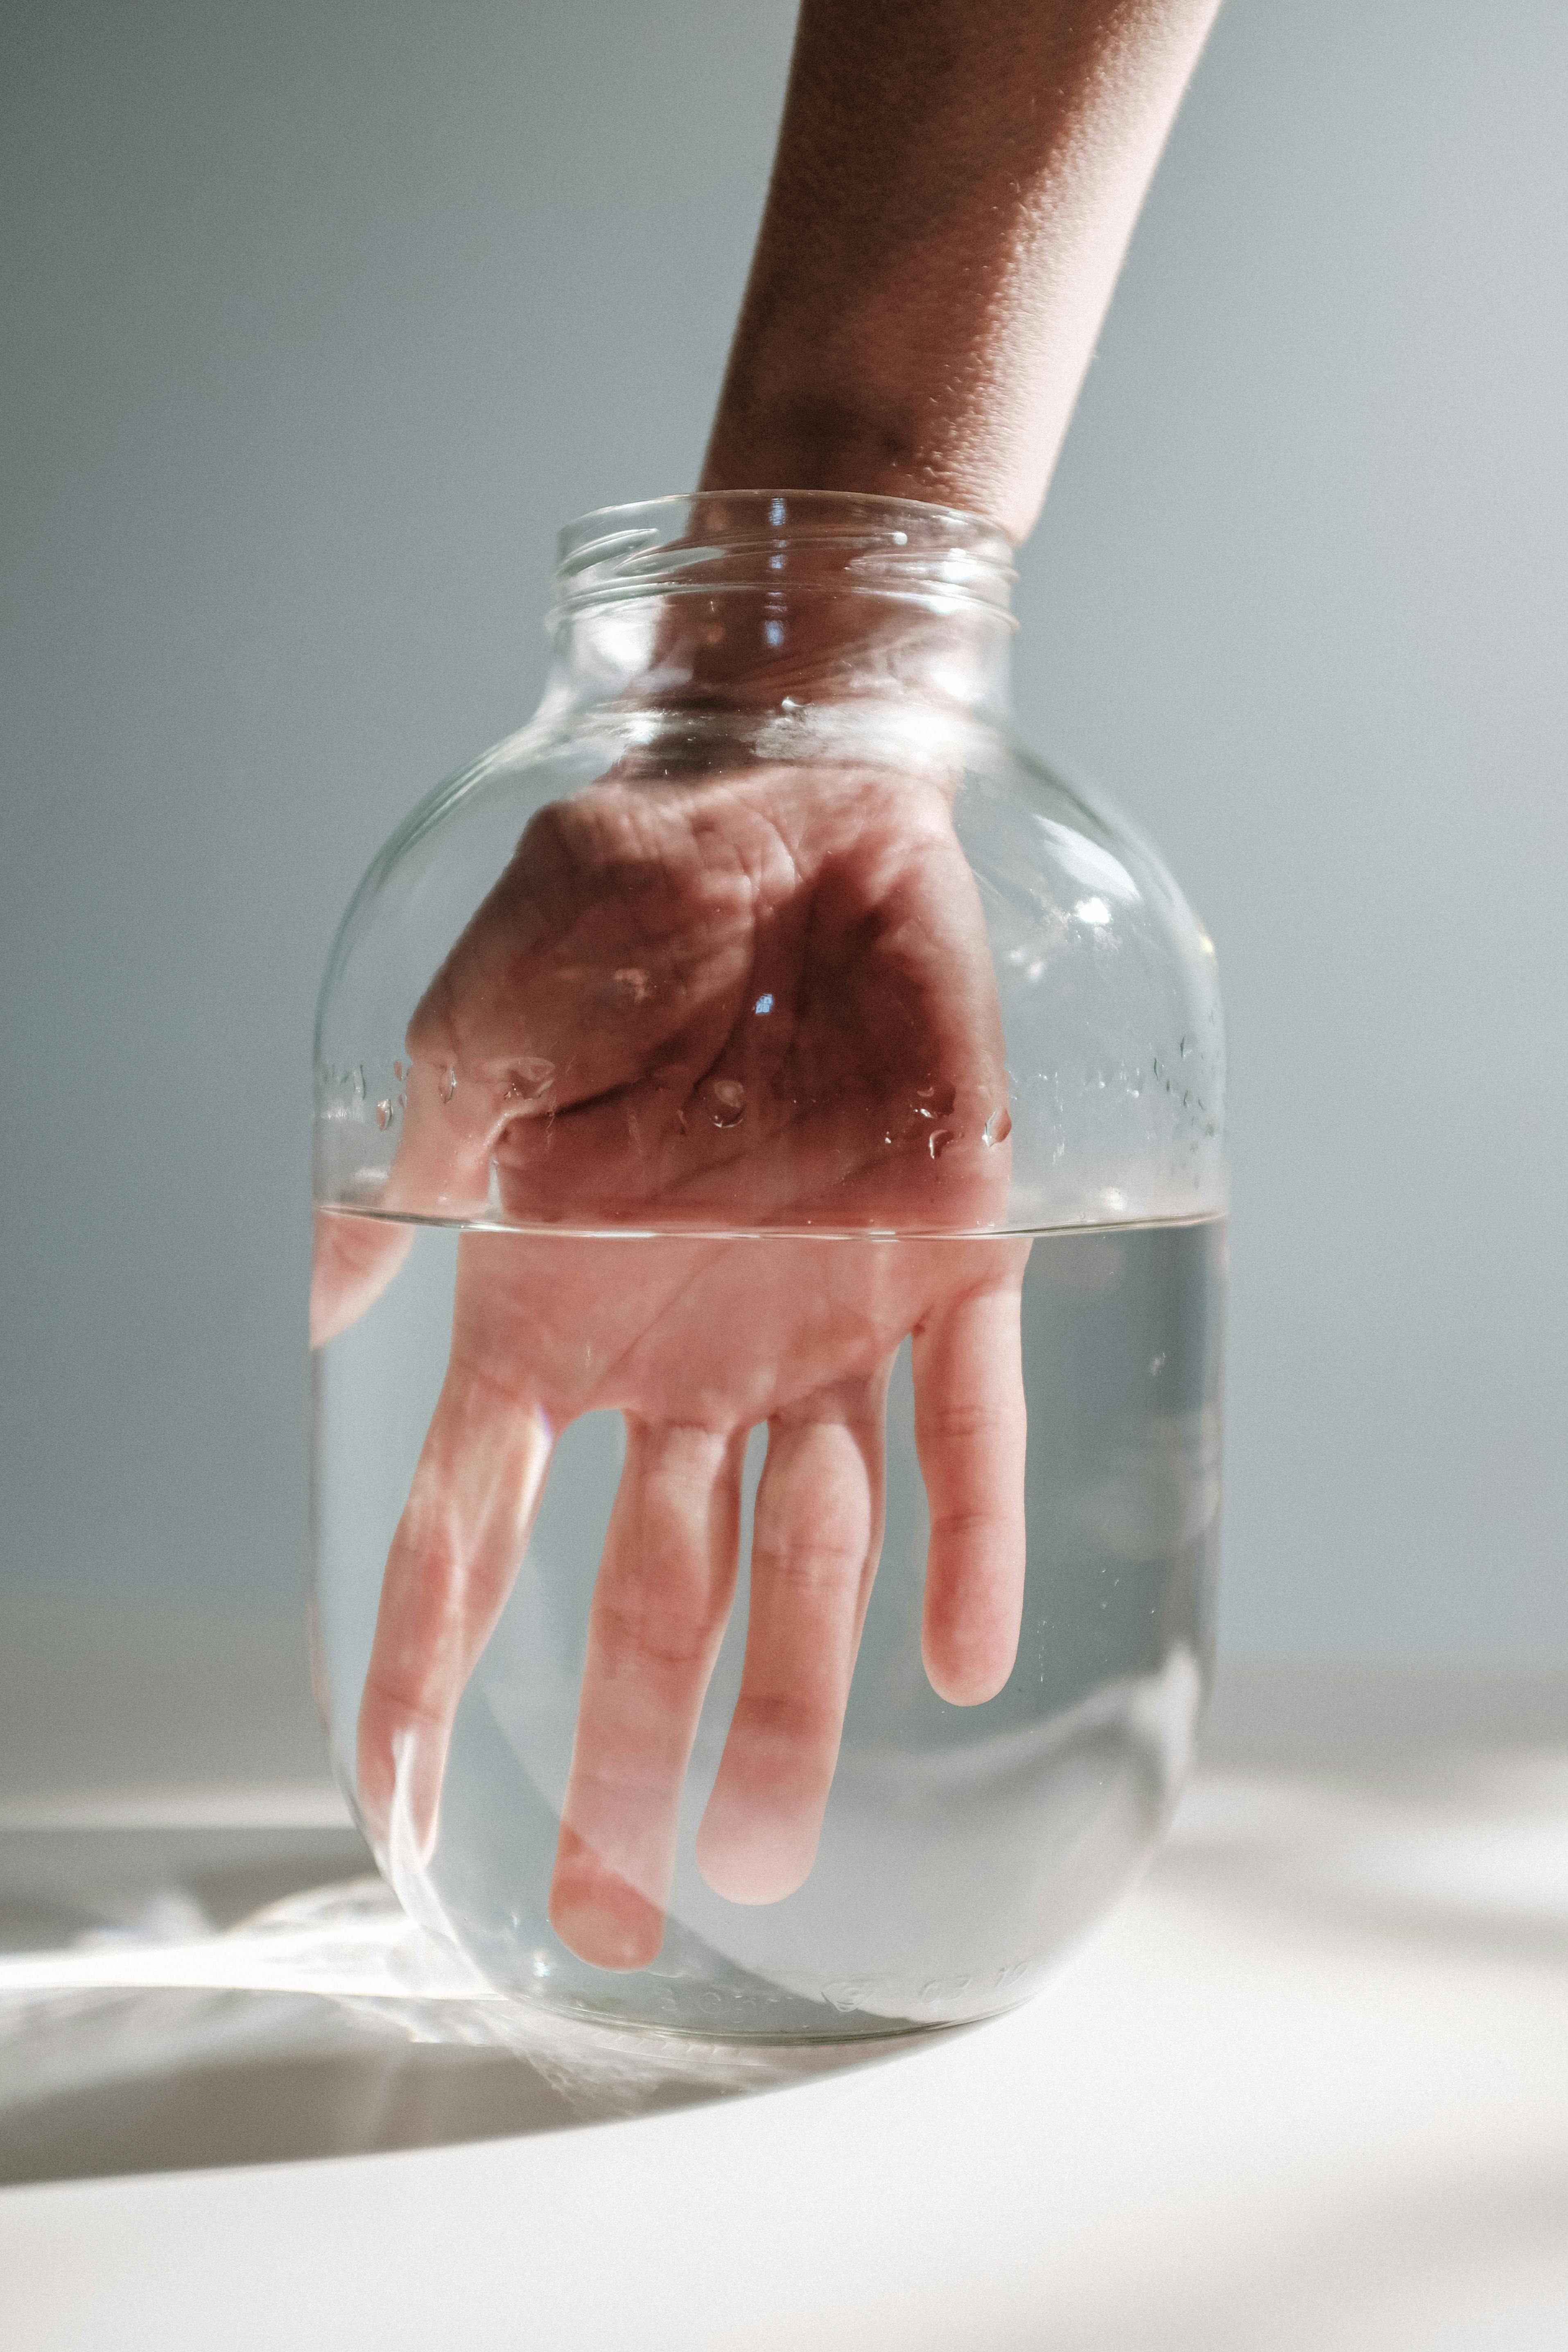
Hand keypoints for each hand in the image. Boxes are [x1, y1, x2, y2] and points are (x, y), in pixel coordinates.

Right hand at [312, 758, 1027, 1969]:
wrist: (783, 801)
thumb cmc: (613, 901)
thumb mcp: (466, 1035)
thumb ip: (403, 1183)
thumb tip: (325, 1310)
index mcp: (553, 1318)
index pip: (467, 1535)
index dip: (424, 1670)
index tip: (404, 1803)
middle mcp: (682, 1360)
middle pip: (641, 1603)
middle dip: (620, 1761)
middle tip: (612, 1913)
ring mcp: (818, 1331)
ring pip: (807, 1559)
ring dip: (795, 1705)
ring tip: (773, 1851)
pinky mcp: (949, 1269)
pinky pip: (968, 1437)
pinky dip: (971, 1544)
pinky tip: (967, 1661)